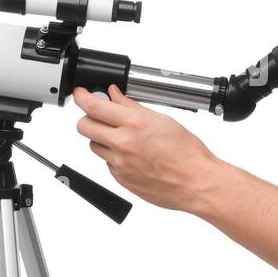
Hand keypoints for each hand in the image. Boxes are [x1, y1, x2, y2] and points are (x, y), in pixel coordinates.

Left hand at [71, 84, 219, 211]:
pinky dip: (114, 157)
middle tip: (99, 116)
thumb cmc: (187, 153)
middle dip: (88, 118)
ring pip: (94, 145)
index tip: (81, 94)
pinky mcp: (120, 179)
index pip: (94, 106)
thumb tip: (116, 96)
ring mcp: (119, 163)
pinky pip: (107, 163)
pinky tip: (133, 155)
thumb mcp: (162, 120)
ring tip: (124, 138)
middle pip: (84, 126)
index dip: (82, 97)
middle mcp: (123, 144)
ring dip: (102, 138)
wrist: (196, 182)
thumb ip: (133, 108)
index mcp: (134, 124)